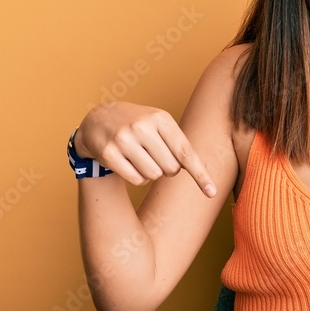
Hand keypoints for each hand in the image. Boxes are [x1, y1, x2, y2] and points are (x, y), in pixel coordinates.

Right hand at [76, 101, 217, 196]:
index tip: (211, 193)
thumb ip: (179, 144)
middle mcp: (142, 127)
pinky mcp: (109, 154)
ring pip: (154, 176)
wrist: (98, 120)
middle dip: (168, 169)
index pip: (185, 152)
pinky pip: (136, 180)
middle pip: (171, 168)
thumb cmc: (138, 125)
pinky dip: (137, 178)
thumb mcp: (159, 124)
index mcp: (161, 118)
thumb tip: (202, 169)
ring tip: (141, 158)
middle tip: (156, 157)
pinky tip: (129, 164)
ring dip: (152, 174)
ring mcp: (124, 140)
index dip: (200, 174)